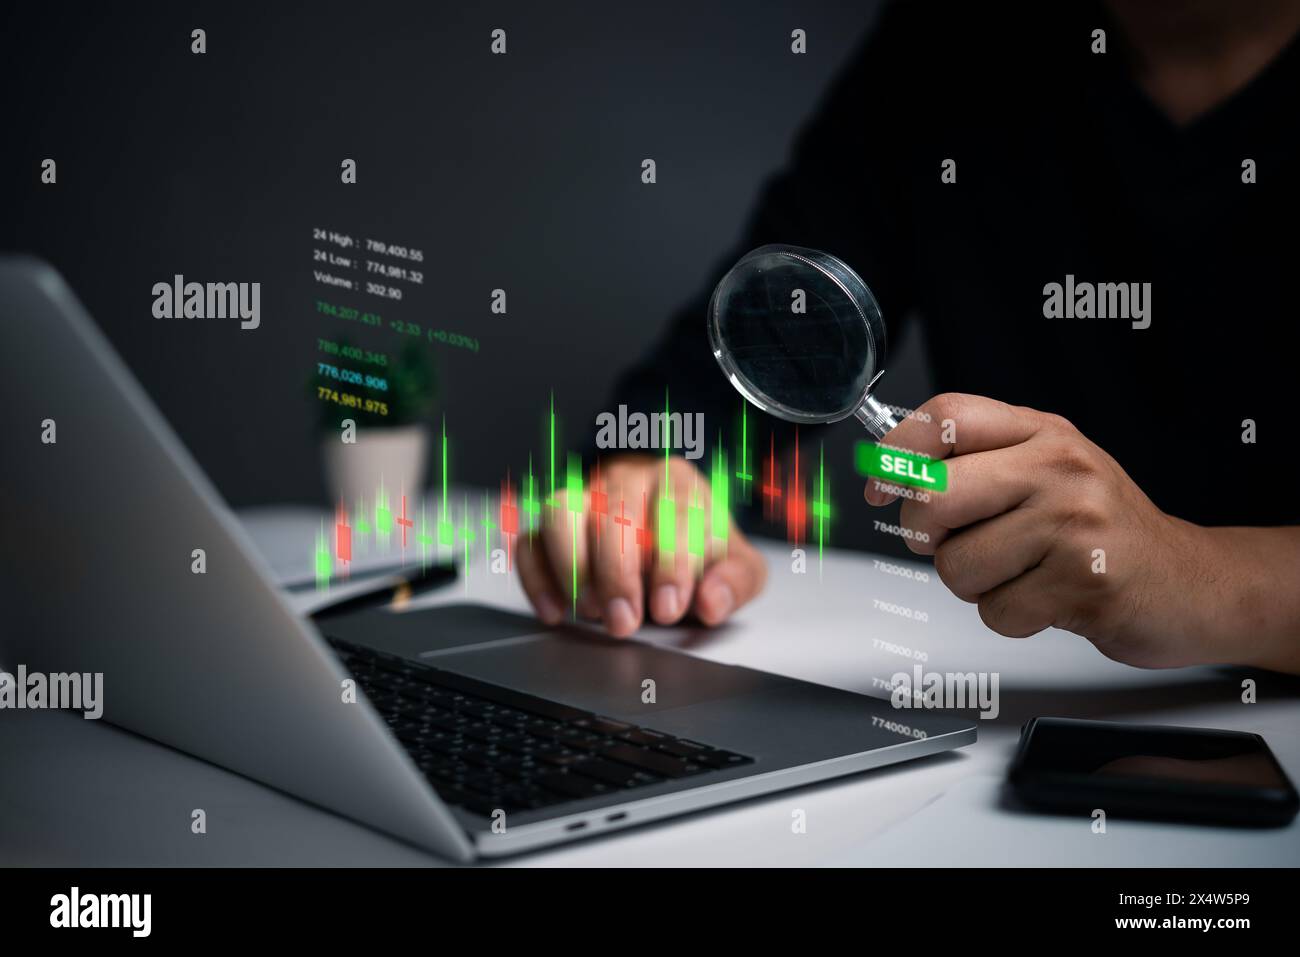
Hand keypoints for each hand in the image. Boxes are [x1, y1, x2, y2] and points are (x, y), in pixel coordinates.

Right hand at [516, 455, 766, 636]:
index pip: (674, 508)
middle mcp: (628, 480)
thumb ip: (736, 582)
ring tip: (591, 611)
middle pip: (614, 509)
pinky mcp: (551, 526)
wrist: (665, 532)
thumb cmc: (698, 547)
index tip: (669, 606)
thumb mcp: (736, 565)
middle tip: (626, 620)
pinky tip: (557, 612)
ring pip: (562, 511)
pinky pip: (530, 542)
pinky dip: (537, 578)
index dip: (669, 561)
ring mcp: (585, 498)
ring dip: (573, 566)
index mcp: (678, 482)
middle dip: (617, 572)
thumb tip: (713, 602)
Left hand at [863, 393, 1257, 668]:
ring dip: (974, 585)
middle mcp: (1059, 468)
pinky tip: (1047, 599)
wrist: (1190, 582)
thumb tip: (888, 476)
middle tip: (950, 542)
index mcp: (1042, 433)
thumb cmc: (1102, 530)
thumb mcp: (1046, 472)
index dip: (896, 452)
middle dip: (923, 533)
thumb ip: (976, 464)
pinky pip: (995, 612)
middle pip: (934, 494)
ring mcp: (1075, 523)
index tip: (879, 486)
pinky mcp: (1084, 582)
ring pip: (957, 564)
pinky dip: (1010, 617)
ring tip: (1021, 572)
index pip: (947, 415)